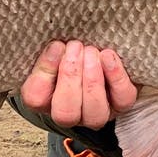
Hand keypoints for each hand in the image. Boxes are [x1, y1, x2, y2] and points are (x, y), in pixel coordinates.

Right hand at [20, 40, 137, 128]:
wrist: (105, 56)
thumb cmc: (76, 51)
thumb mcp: (59, 49)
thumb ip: (54, 50)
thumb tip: (56, 43)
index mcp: (47, 99)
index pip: (35, 98)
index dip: (45, 72)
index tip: (57, 46)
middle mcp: (71, 113)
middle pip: (65, 112)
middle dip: (70, 76)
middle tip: (75, 47)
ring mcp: (97, 113)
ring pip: (94, 113)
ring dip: (92, 80)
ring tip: (91, 52)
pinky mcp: (122, 105)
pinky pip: (121, 99)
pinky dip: (115, 76)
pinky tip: (108, 56)